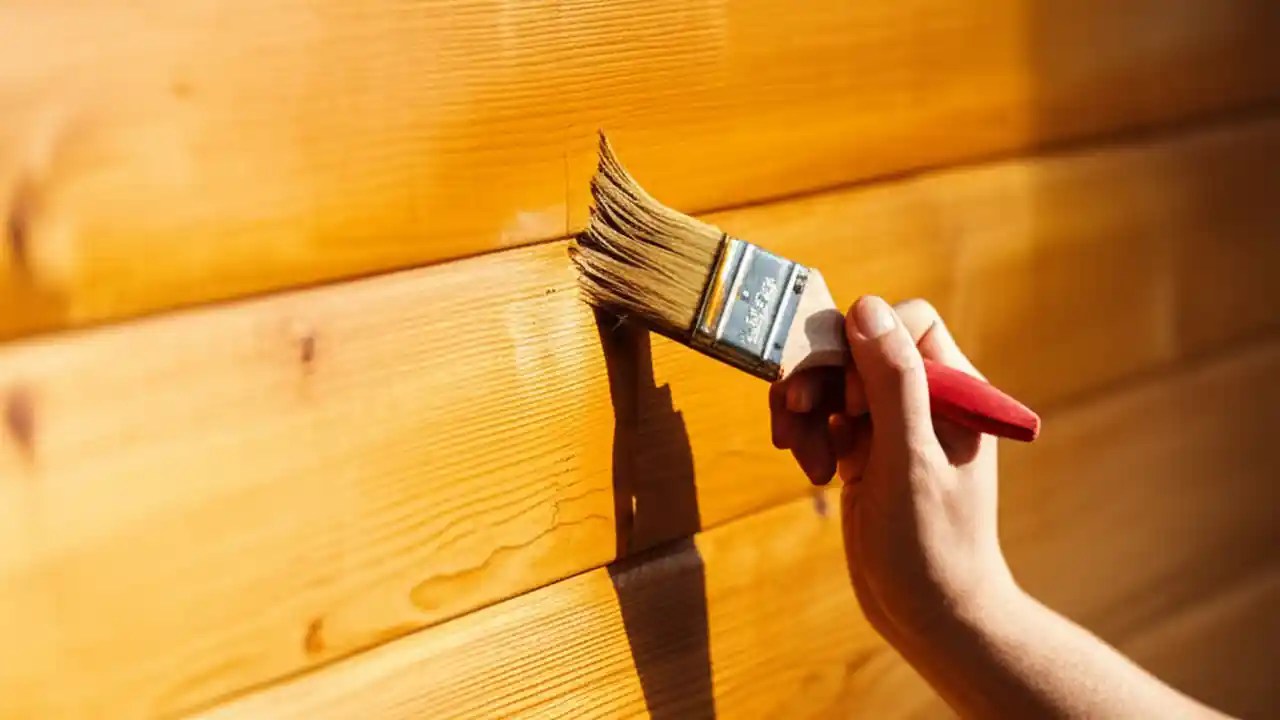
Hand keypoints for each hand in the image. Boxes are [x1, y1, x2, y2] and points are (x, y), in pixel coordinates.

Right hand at [769, 297, 1018, 643]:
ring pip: (833, 381)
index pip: (904, 324)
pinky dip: (808, 435)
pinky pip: (824, 417)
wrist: (931, 616)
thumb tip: (865, 308)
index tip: (850, 398)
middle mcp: (925, 400)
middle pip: (856, 349)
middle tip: (794, 411)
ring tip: (801, 454)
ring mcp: (892, 426)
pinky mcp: (864, 452)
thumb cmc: (933, 545)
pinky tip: (811, 470)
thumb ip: (892, 382)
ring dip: (805, 408)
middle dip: (820, 377)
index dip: (865, 345)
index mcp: (954, 390)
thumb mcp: (908, 459)